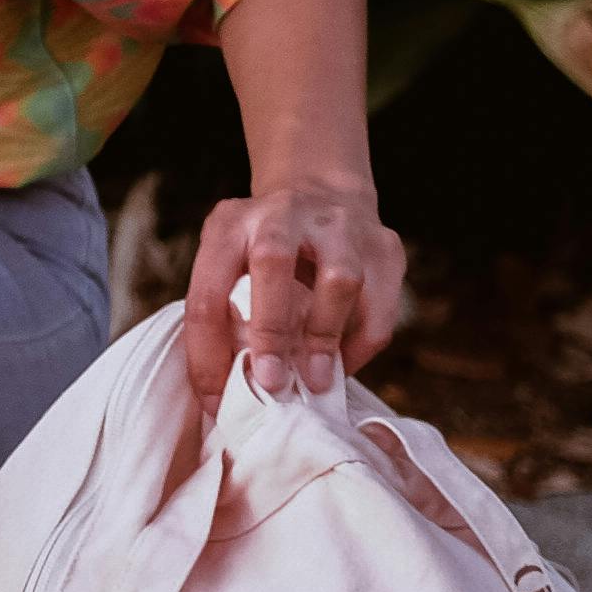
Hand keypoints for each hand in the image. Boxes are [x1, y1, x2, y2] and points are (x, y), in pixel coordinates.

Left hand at [180, 175, 403, 406]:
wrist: (320, 191)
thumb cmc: (262, 248)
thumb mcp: (230, 262)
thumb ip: (227, 314)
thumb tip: (226, 393)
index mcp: (230, 224)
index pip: (208, 292)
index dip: (208, 355)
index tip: (218, 401)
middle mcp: (283, 214)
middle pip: (273, 261)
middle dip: (270, 329)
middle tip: (271, 383)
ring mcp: (339, 225)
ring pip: (341, 279)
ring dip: (324, 337)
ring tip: (316, 381)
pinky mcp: (384, 245)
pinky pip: (380, 304)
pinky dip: (360, 343)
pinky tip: (342, 363)